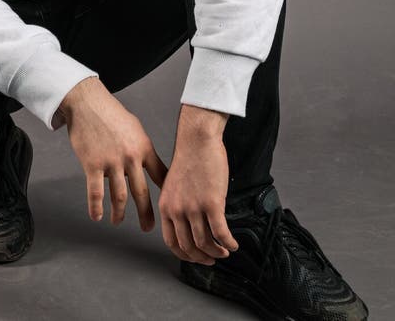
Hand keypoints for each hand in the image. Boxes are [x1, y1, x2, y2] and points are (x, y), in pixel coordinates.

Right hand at [58, 77, 167, 230]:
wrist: (88, 102)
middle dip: (146, 214)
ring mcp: (111, 162)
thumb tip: (146, 165)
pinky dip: (96, 207)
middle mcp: (130, 157)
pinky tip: (97, 216)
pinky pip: (96, 192)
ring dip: (119, 213)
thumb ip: (141, 148)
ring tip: (117, 221)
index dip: (166, 193)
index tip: (170, 207)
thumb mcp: (135, 128)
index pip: (160, 176)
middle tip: (148, 228)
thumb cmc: (111, 113)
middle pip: (141, 192)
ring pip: (119, 196)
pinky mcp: (93, 164)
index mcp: (144, 147)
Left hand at [158, 105, 238, 264]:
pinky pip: (221, 233)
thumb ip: (177, 204)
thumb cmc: (189, 158)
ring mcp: (194, 207)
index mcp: (166, 206)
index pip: (172, 242)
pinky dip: (229, 242)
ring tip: (225, 251)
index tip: (196, 257)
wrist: (197, 140)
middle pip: (189, 247)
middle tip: (213, 259)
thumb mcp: (173, 185)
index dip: (185, 255)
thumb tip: (187, 223)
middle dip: (203, 258)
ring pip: (206, 243)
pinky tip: (234, 244)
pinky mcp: (212, 203)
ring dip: (217, 252)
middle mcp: (177, 210)